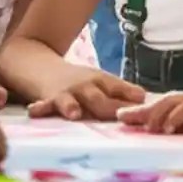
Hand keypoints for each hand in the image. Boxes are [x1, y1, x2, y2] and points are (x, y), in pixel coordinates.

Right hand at [27, 73, 144, 120]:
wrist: (40, 64)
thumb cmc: (77, 81)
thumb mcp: (100, 82)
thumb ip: (121, 93)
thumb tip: (147, 102)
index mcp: (101, 82)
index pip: (120, 88)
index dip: (131, 96)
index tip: (145, 104)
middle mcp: (85, 86)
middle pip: (99, 98)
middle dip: (108, 107)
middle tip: (119, 117)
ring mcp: (66, 93)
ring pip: (71, 100)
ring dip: (72, 106)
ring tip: (75, 114)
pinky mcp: (46, 98)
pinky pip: (43, 105)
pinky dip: (40, 108)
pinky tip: (35, 111)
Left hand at [117, 92, 182, 134]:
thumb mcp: (170, 112)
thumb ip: (146, 115)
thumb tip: (119, 116)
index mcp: (174, 101)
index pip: (155, 103)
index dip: (140, 110)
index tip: (124, 118)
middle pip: (171, 102)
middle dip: (158, 114)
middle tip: (148, 128)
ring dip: (177, 117)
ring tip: (167, 129)